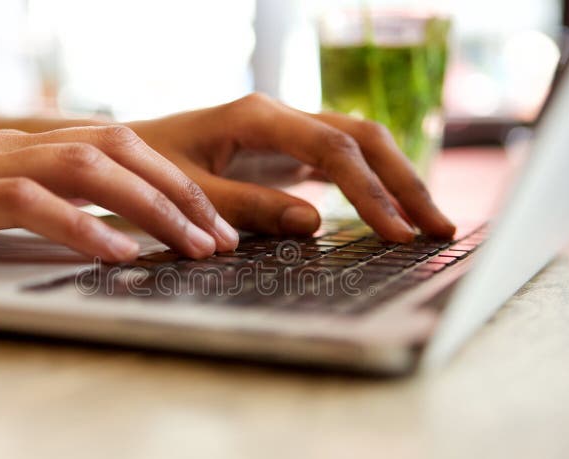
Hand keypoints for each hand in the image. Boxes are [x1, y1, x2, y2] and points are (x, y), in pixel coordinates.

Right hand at [0, 127, 239, 260]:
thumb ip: (43, 202)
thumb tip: (103, 230)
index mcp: (27, 146)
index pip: (121, 147)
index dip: (175, 182)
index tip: (215, 223)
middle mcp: (13, 146)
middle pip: (119, 149)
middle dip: (180, 193)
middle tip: (222, 237)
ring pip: (85, 169)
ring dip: (148, 207)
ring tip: (190, 245)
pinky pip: (25, 203)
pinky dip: (79, 229)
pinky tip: (117, 254)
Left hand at [128, 93, 455, 241]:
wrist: (129, 153)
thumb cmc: (149, 169)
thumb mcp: (190, 192)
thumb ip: (247, 208)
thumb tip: (314, 223)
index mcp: (258, 116)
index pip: (332, 149)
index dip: (370, 191)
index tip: (396, 232)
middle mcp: (282, 117)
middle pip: (364, 138)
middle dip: (405, 183)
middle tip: (439, 229)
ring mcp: (289, 132)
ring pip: (362, 147)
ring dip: (398, 183)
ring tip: (430, 226)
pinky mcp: (289, 153)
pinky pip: (344, 164)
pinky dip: (373, 188)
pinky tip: (393, 216)